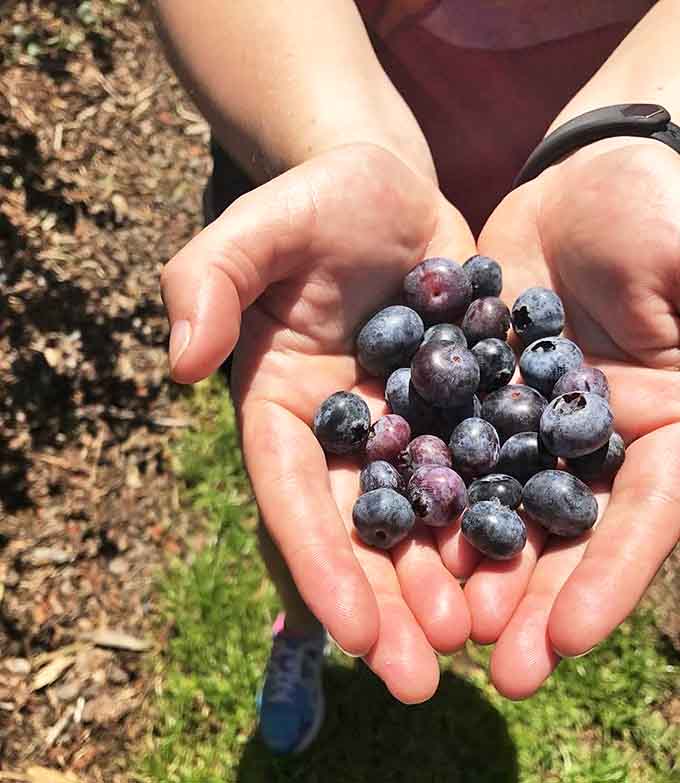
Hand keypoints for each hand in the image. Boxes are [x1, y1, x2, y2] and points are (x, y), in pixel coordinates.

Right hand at [161, 144, 476, 702]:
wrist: (386, 189)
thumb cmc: (316, 201)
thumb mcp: (259, 227)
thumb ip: (208, 281)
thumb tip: (180, 362)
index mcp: (281, 407)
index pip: (293, 496)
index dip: (318, 563)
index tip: (349, 635)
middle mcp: (340, 433)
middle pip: (359, 529)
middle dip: (384, 603)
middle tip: (421, 676)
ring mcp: (402, 425)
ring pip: (421, 518)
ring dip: (441, 581)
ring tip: (471, 641)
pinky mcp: (457, 407)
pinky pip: (479, 473)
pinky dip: (495, 522)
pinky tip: (522, 568)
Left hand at [464, 138, 679, 697]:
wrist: (588, 179)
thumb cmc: (661, 207)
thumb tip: (678, 421)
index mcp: (668, 424)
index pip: (646, 515)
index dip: (612, 577)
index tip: (569, 640)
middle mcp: (598, 441)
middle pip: (567, 532)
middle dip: (534, 598)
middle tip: (496, 667)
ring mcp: (534, 423)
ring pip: (503, 504)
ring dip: (475, 567)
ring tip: (440, 628)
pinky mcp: (481, 396)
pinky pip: (451, 452)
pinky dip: (429, 496)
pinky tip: (400, 540)